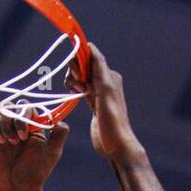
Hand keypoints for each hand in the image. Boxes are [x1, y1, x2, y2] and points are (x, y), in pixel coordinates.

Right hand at [0, 109, 69, 190]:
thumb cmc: (36, 174)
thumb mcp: (52, 154)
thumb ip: (59, 134)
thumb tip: (58, 117)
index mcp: (34, 128)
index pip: (28, 108)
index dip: (24, 117)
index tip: (24, 136)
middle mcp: (19, 127)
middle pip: (11, 107)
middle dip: (11, 121)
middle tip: (14, 142)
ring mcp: (5, 131)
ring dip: (1, 123)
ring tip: (5, 142)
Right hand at [67, 42, 141, 162]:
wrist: (115, 144)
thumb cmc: (112, 119)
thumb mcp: (106, 90)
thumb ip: (99, 67)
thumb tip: (90, 46)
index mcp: (110, 75)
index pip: (91, 56)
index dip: (80, 60)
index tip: (78, 74)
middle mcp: (105, 81)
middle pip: (83, 66)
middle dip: (76, 72)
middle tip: (79, 87)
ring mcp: (98, 92)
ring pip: (80, 77)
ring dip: (74, 81)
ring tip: (77, 93)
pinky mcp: (92, 102)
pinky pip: (80, 88)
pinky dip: (74, 88)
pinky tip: (75, 95)